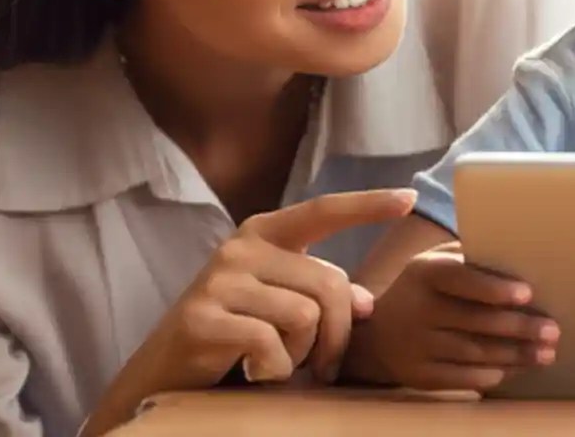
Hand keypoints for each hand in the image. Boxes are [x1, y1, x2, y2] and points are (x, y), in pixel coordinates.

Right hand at [83, 190, 413, 436]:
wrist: (164, 374)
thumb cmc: (234, 339)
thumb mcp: (281, 309)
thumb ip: (320, 296)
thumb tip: (367, 303)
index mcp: (263, 234)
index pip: (323, 211)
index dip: (368, 205)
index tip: (410, 198)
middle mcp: (240, 247)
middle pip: (330, 284)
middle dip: (338, 335)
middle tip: (324, 366)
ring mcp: (218, 279)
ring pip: (306, 317)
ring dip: (302, 355)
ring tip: (277, 363)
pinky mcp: (202, 318)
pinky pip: (271, 345)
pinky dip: (273, 370)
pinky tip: (253, 371)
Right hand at [345, 243, 559, 391]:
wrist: (376, 334)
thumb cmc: (424, 290)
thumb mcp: (434, 263)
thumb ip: (468, 256)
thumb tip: (518, 255)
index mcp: (423, 273)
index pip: (459, 278)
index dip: (493, 287)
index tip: (528, 293)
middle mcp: (416, 309)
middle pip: (475, 320)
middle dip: (519, 327)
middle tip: (552, 330)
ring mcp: (416, 345)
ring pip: (475, 352)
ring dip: (515, 354)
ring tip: (546, 352)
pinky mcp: (419, 375)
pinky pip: (464, 377)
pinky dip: (495, 374)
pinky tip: (517, 369)